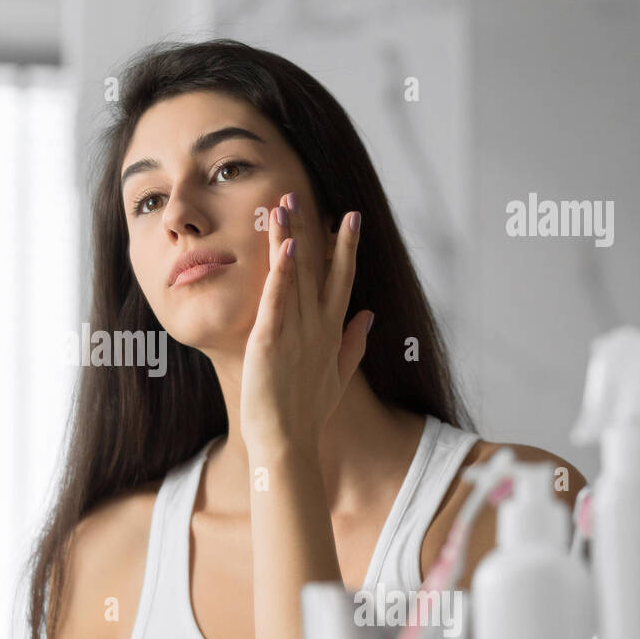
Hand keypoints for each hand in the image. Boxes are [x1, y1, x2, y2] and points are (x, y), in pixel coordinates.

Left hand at [239, 193, 372, 453]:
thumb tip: (368, 316)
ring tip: (285, 205)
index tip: (348, 216)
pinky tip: (281, 250)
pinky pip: (277, 303)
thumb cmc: (308, 415)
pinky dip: (280, 276)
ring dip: (292, 239)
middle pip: (319, 270)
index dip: (345, 247)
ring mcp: (296, 334)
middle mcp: (318, 328)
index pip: (341, 281)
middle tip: (306, 193)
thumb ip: (354, 344)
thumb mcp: (338, 377)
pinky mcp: (271, 343)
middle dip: (314, 230)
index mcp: (332, 333)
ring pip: (295, 277)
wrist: (288, 445)